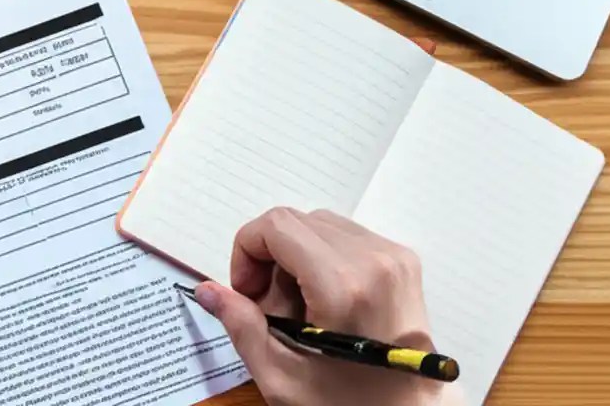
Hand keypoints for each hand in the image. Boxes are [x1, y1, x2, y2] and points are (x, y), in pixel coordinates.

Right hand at [194, 208, 461, 405]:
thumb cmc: (348, 401)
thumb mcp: (283, 377)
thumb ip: (241, 326)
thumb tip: (206, 290)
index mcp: (343, 285)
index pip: (277, 225)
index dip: (247, 250)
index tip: (247, 293)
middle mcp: (373, 258)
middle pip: (295, 221)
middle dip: (269, 256)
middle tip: (270, 306)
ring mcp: (393, 254)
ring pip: (319, 225)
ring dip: (296, 255)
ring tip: (299, 305)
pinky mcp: (403, 258)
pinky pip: (345, 235)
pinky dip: (323, 257)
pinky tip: (324, 298)